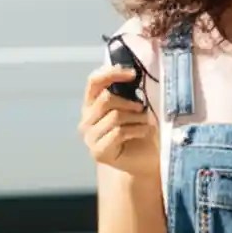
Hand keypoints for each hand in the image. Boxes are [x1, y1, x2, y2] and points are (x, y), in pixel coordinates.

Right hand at [78, 65, 159, 179]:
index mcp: (91, 105)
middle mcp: (86, 120)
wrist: (145, 160)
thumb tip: (130, 71)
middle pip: (105, 99)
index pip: (94, 82)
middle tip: (143, 109)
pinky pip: (119, 133)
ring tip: (145, 123)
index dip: (111, 73)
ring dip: (137, 118)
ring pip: (115, 116)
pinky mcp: (98, 152)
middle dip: (129, 103)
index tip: (132, 74)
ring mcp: (89, 138)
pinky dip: (137, 130)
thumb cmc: (139, 131)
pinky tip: (144, 132)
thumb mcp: (133, 107)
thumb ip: (126, 91)